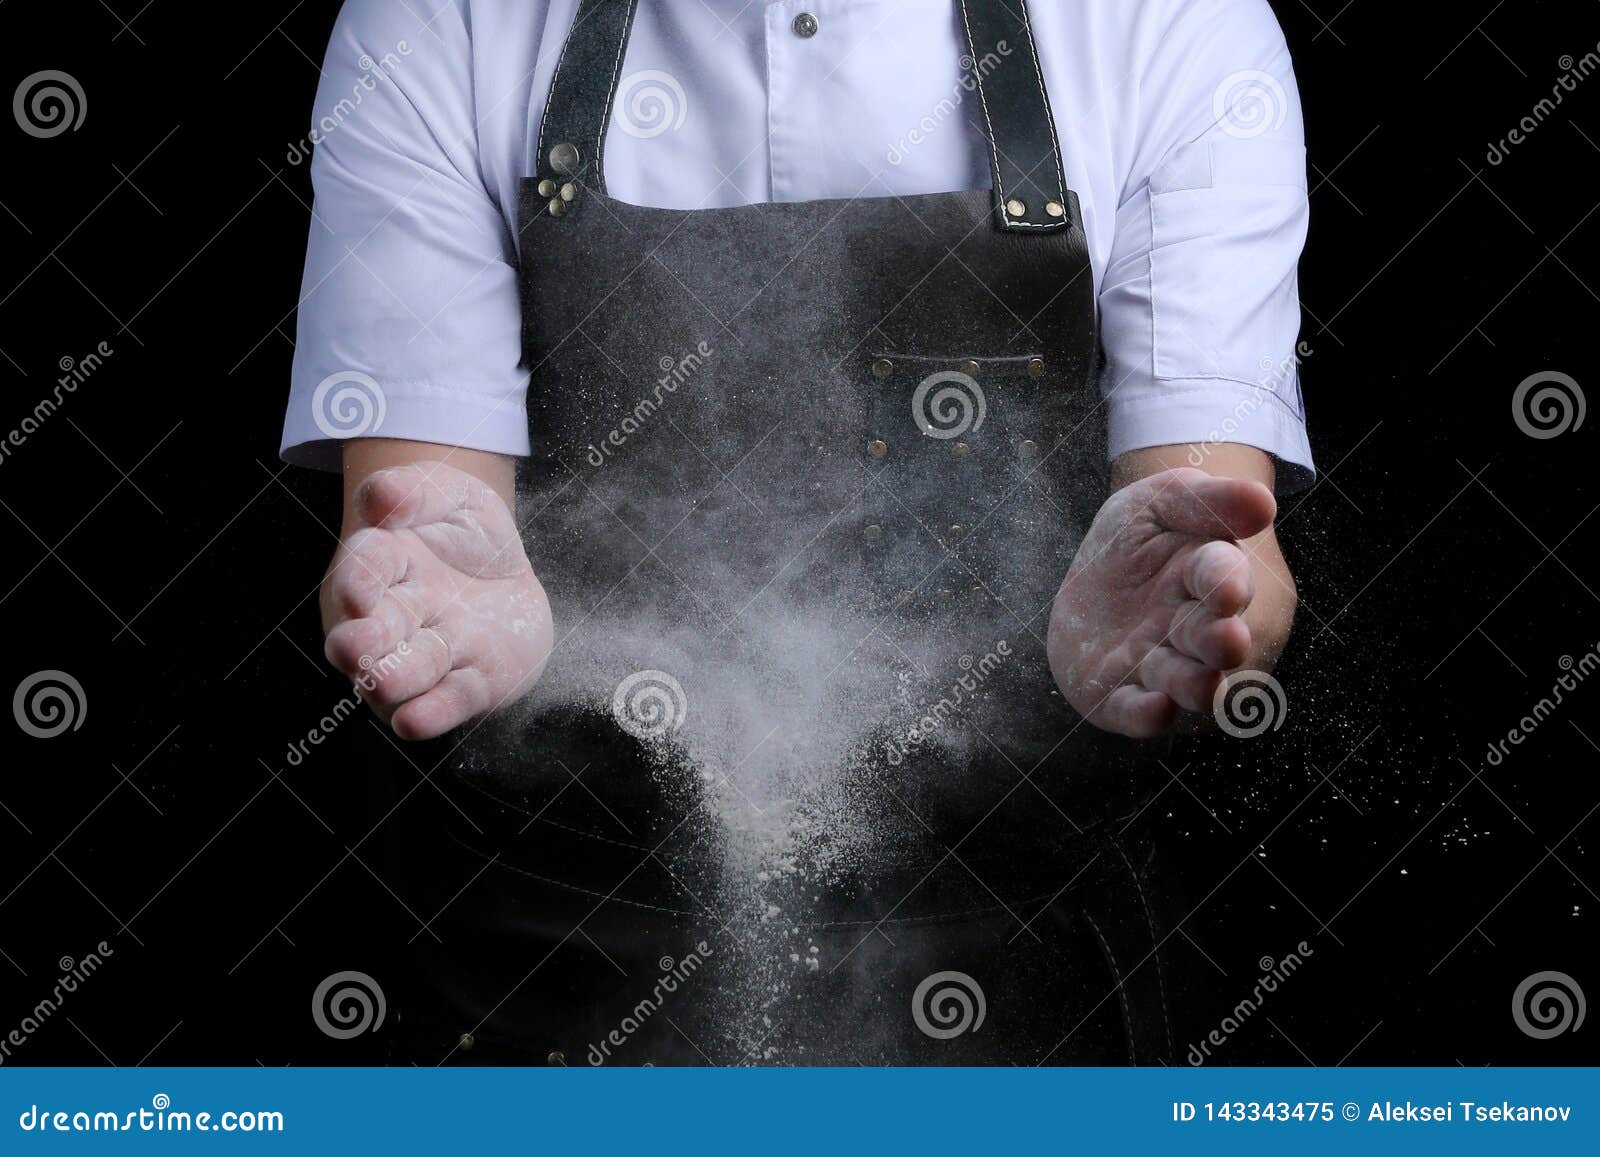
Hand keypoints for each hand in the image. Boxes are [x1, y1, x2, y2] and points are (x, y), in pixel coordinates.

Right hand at [322, 461, 553, 739]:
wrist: (508, 577)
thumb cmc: (465, 530)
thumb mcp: (451, 494)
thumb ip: (414, 490)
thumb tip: (379, 496)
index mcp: (385, 562)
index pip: (365, 569)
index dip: (359, 581)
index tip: (358, 591)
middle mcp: (396, 616)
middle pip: (370, 633)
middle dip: (361, 642)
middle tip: (357, 645)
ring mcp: (431, 653)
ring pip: (405, 672)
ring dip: (392, 678)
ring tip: (383, 680)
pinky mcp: (471, 684)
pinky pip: (448, 702)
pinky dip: (431, 713)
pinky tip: (413, 722)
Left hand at [1047, 467, 1276, 737]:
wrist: (1099, 573)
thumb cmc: (1143, 532)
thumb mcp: (1164, 499)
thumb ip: (1211, 499)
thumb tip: (1262, 503)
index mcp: (1210, 577)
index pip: (1222, 578)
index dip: (1224, 583)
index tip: (1227, 587)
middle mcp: (1193, 629)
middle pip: (1212, 640)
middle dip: (1220, 643)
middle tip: (1227, 642)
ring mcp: (1159, 665)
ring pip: (1185, 683)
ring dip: (1194, 685)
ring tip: (1202, 685)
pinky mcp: (1121, 695)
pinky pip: (1136, 712)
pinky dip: (1146, 715)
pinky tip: (1154, 709)